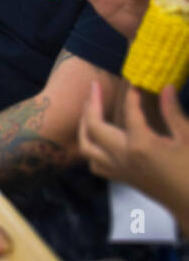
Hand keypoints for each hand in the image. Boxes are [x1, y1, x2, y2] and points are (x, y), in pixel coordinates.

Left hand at [79, 82, 188, 220]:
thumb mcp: (188, 138)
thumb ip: (173, 113)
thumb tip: (165, 87)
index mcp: (141, 145)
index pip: (129, 112)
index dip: (132, 95)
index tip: (134, 82)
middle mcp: (122, 157)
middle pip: (94, 127)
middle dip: (91, 104)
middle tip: (95, 87)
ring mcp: (118, 169)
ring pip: (86, 146)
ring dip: (83, 126)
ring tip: (88, 109)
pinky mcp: (120, 178)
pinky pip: (94, 163)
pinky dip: (90, 148)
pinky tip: (98, 139)